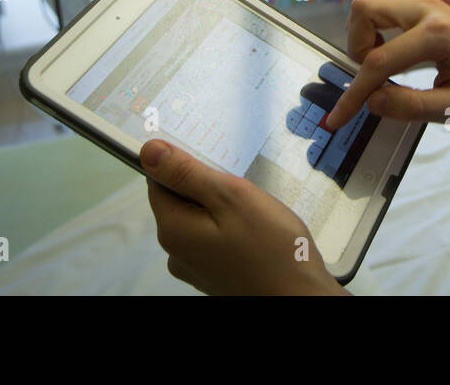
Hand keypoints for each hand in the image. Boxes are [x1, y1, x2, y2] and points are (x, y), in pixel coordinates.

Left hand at [141, 139, 347, 295]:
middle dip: (207, 186)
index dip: (184, 163)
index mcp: (173, 229)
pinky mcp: (214, 275)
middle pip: (179, 200)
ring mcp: (195, 267)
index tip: (215, 161)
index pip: (158, 181)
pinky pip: (213, 239)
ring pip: (199, 219)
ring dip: (221, 208)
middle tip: (243, 186)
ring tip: (254, 211)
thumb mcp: (230, 196)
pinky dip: (230, 228)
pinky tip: (255, 231)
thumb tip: (148, 151)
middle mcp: (175, 252)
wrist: (301, 297)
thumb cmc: (272, 247)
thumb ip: (187, 173)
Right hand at [324, 0, 449, 130]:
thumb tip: (373, 101)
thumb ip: (414, 106)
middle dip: (355, 46)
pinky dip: (376, 6)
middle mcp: (427, 8)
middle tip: (372, 74)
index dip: (354, 94)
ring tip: (379, 53)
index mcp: (437, 35)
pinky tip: (387, 33)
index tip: (338, 119)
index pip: (379, 61)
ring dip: (363, 25)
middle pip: (365, 9)